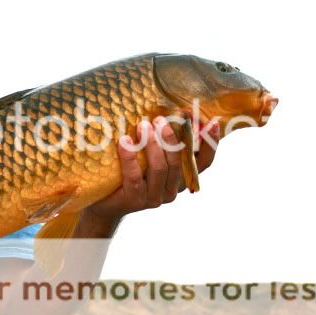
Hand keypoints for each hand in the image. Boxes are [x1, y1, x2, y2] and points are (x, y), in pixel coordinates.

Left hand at [82, 117, 219, 226]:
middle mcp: (172, 190)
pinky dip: (130, 157)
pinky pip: (135, 177)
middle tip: (159, 119)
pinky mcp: (135, 201)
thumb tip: (166, 111)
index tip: (212, 122)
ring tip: (142, 126)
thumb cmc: (127, 173)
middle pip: (178, 161)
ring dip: (152, 144)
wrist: (103, 203)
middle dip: (170, 138)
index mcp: (181, 178)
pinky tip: (124, 142)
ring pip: (159, 168)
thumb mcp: (147, 157)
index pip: (203, 163)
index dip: (210, 144)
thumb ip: (161, 142)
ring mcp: (155, 198)